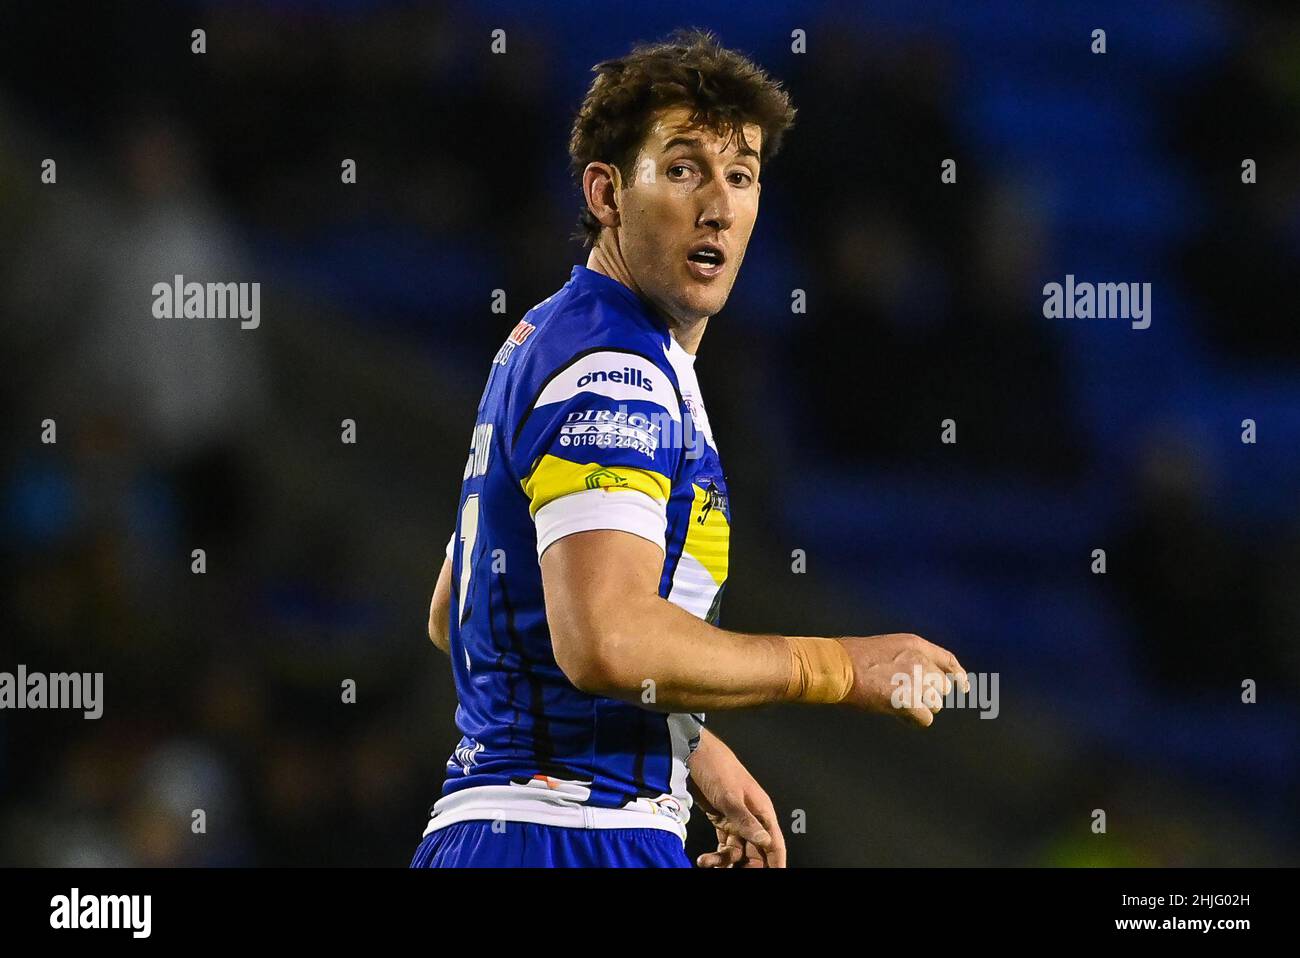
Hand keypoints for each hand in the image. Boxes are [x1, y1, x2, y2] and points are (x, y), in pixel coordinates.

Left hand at [687, 730, 785, 867]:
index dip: (776, 863)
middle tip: (732, 872)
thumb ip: (746, 820)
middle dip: (748, 866)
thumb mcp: (730, 796)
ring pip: (737, 851)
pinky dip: (716, 855)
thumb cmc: (716, 767)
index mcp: (762, 811)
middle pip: (757, 852)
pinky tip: (705, 860)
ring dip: (724, 861)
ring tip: (707, 863)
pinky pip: (724, 845)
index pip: (774, 844)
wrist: (692, 753)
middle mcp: (752, 818)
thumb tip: (765, 841)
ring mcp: (736, 820)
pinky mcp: (721, 820)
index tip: (777, 876)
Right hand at [837, 633, 968, 726]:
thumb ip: (905, 660)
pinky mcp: (909, 701)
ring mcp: (917, 681)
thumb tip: (916, 680)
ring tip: (896, 703)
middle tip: (905, 696)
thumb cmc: (850, 659)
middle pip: (942, 686)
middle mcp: (921, 661)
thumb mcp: (884, 649)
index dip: (958, 674)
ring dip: (919, 707)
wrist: (837, 667)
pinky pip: (925, 719)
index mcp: (914, 645)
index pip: (947, 660)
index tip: (963, 686)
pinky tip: (899, 715)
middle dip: (928, 694)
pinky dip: (913, 720)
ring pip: (935, 704)